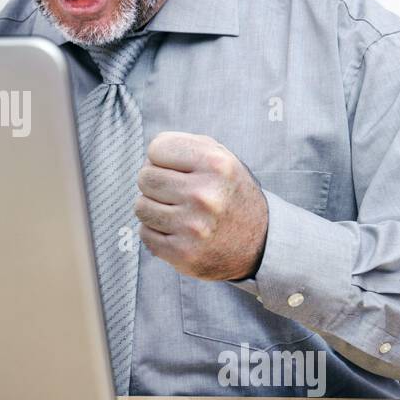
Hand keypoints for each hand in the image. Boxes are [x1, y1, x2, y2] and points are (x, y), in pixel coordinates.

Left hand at [134, 132, 268, 281]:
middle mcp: (204, 195)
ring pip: (140, 206)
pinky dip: (156, 232)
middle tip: (175, 193)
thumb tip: (148, 155)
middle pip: (145, 177)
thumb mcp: (221, 159)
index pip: (156, 149)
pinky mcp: (182, 253)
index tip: (175, 169)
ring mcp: (192, 226)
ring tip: (177, 212)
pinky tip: (177, 231)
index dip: (161, 158)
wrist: (259, 242)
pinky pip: (144, 233)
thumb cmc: (229, 194)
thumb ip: (185, 146)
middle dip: (155, 184)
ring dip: (154, 208)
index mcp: (215, 164)